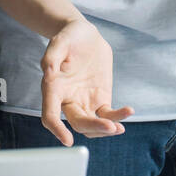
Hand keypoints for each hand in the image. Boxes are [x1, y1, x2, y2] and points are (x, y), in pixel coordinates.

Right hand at [40, 18, 133, 145]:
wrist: (85, 35)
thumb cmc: (69, 37)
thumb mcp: (60, 41)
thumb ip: (51, 55)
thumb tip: (47, 71)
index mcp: (54, 88)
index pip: (50, 115)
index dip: (57, 129)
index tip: (68, 141)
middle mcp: (68, 99)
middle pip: (77, 123)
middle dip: (93, 128)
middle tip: (110, 127)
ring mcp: (85, 101)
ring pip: (93, 125)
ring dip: (105, 129)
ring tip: (119, 127)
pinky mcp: (101, 99)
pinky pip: (108, 115)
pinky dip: (117, 118)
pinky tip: (127, 112)